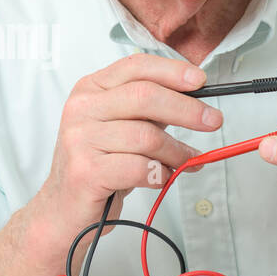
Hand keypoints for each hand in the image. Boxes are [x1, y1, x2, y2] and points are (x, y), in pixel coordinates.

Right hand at [29, 53, 221, 263]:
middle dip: (187, 109)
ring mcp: (80, 139)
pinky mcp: (86, 171)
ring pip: (147, 136)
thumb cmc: (97, 166)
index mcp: (90, 89)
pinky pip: (140, 167)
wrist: (63, 209)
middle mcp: (81, 109)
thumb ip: (148, 112)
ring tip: (187, 162)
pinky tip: (163, 178)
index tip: (201, 81)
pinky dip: (161, 174)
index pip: (136, 66)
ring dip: (177, 152)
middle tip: (213, 121)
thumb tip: (197, 103)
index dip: (172, 71)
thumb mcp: (119, 128)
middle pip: (145, 96)